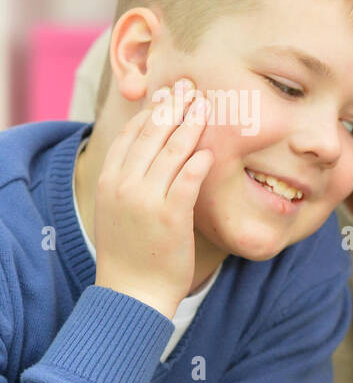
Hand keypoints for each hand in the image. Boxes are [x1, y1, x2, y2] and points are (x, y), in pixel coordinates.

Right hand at [94, 78, 211, 317]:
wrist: (131, 293)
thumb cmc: (133, 251)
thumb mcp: (120, 209)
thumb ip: (131, 180)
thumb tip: (151, 156)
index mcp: (110, 180)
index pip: (132, 134)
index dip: (152, 112)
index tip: (170, 95)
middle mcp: (124, 185)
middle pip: (152, 135)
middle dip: (174, 108)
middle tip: (193, 89)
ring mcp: (146, 200)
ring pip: (171, 152)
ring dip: (191, 126)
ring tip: (208, 108)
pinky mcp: (170, 217)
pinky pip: (187, 181)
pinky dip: (199, 162)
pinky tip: (211, 150)